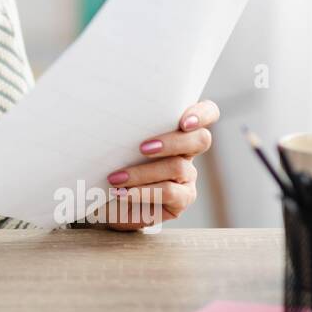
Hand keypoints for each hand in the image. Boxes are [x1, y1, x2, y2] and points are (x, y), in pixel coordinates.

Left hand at [100, 99, 218, 230]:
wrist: (104, 199)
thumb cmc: (109, 162)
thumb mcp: (115, 141)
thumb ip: (125, 126)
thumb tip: (112, 112)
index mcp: (176, 129)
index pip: (207, 112)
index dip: (202, 114)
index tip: (184, 122)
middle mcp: (187, 151)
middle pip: (201, 139)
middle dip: (173, 142)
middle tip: (142, 148)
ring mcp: (187, 176)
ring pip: (178, 167)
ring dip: (142, 172)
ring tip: (115, 178)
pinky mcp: (182, 200)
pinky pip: (169, 192)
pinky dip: (143, 192)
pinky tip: (123, 193)